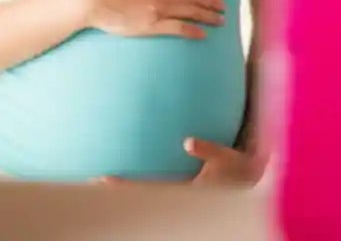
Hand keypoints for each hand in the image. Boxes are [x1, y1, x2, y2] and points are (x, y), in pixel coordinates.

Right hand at [82, 0, 223, 39]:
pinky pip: (179, 27)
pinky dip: (193, 30)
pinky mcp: (152, 25)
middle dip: (212, 2)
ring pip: (191, 11)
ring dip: (209, 16)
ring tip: (220, 21)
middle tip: (224, 7)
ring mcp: (159, 9)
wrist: (96, 0)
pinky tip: (203, 34)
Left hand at [98, 137, 264, 186]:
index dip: (125, 186)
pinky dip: (144, 186)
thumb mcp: (224, 159)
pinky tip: (130, 176)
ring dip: (128, 191)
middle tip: (91, 182)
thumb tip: (188, 142)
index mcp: (185, 190)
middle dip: (118, 191)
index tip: (102, 179)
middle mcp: (180, 196)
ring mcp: (183, 196)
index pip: (148, 190)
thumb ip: (207, 150)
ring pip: (150, 196)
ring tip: (101, 183)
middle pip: (142, 197)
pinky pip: (161, 188)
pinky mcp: (186, 192)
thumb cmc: (235, 167)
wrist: (249, 181)